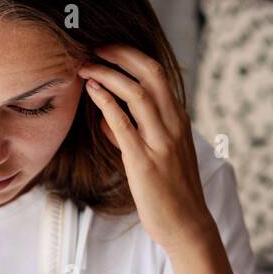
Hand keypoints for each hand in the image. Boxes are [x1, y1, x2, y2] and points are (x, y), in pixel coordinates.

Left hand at [78, 44, 217, 256]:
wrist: (186, 225)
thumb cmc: (169, 193)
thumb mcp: (152, 156)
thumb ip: (130, 134)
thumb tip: (106, 117)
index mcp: (177, 120)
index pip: (158, 74)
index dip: (132, 56)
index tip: (108, 50)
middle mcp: (173, 125)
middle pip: (151, 73)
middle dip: (121, 54)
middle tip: (95, 48)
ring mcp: (161, 142)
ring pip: (138, 94)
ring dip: (109, 75)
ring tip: (86, 66)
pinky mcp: (145, 162)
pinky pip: (125, 125)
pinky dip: (107, 104)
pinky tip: (92, 91)